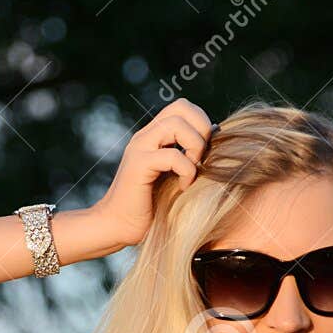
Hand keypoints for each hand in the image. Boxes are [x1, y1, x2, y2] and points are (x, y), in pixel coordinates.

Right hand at [90, 97, 214, 248]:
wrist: (117, 226)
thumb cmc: (149, 207)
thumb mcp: (174, 176)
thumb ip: (188, 157)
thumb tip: (215, 140)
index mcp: (154, 136)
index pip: (182, 106)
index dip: (201, 121)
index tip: (204, 151)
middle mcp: (146, 136)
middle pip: (181, 107)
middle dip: (201, 129)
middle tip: (201, 157)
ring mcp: (140, 148)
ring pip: (176, 123)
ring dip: (194, 146)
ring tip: (192, 170)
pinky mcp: (138, 165)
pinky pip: (172, 155)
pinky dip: (186, 171)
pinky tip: (183, 187)